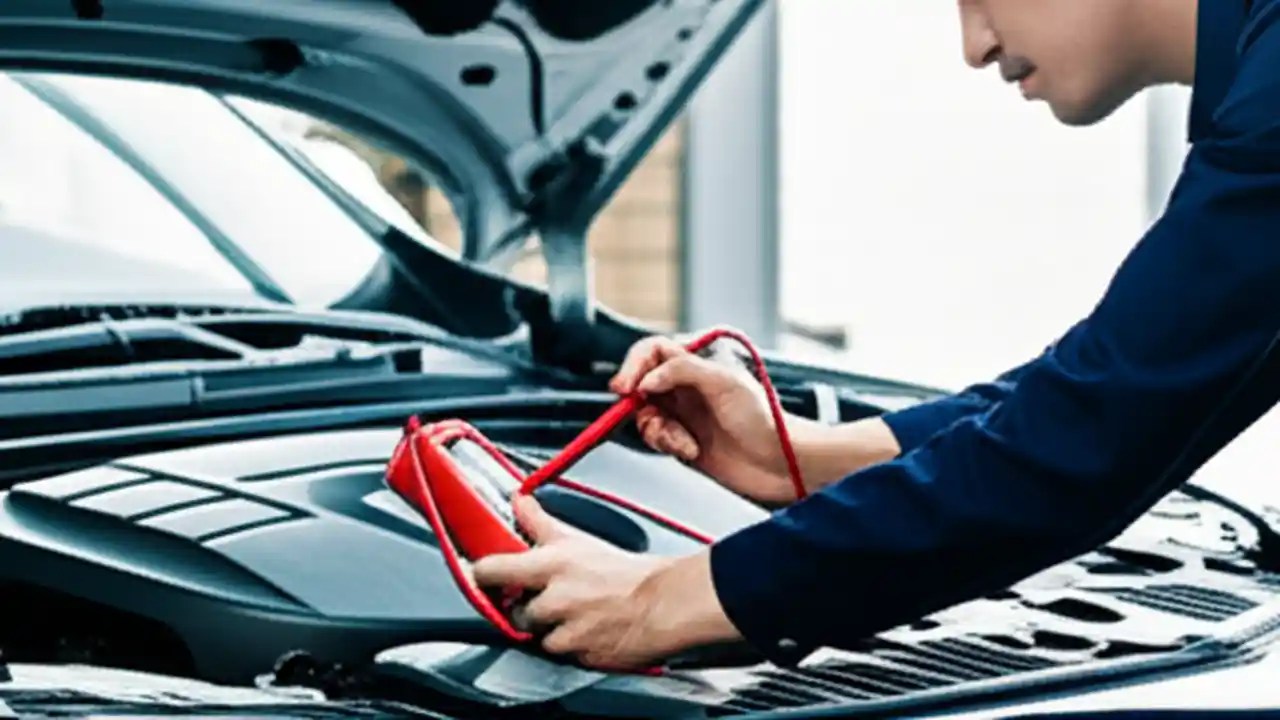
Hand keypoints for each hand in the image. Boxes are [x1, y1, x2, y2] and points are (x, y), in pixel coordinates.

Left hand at [472, 495, 739, 670]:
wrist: (664, 605)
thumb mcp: (577, 541)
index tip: (485, 575)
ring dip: (550, 631)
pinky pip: (561, 656)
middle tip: (550, 599)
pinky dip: (570, 648)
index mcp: (549, 566)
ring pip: (538, 637)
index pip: (490, 571)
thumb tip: (518, 501)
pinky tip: (586, 632)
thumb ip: (540, 523)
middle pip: (515, 612)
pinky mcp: (579, 658)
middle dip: (529, 608)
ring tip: (575, 616)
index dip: (484, 574)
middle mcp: (554, 600)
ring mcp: (566, 633)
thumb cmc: (624, 573)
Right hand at [609, 335, 806, 505]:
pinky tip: (690, 450)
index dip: (634, 365)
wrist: (778, 463)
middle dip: (637, 400)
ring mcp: (682, 414)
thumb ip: (682, 370)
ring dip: (657, 428)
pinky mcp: (680, 440)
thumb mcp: (724, 382)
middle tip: (638, 412)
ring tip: (681, 439)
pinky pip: (656, 438)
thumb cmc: (763, 418)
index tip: (625, 386)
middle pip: (640, 383)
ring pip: (644, 414)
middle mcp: (685, 385)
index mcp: (697, 363)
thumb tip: (647, 379)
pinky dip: (667, 444)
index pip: (652, 351)